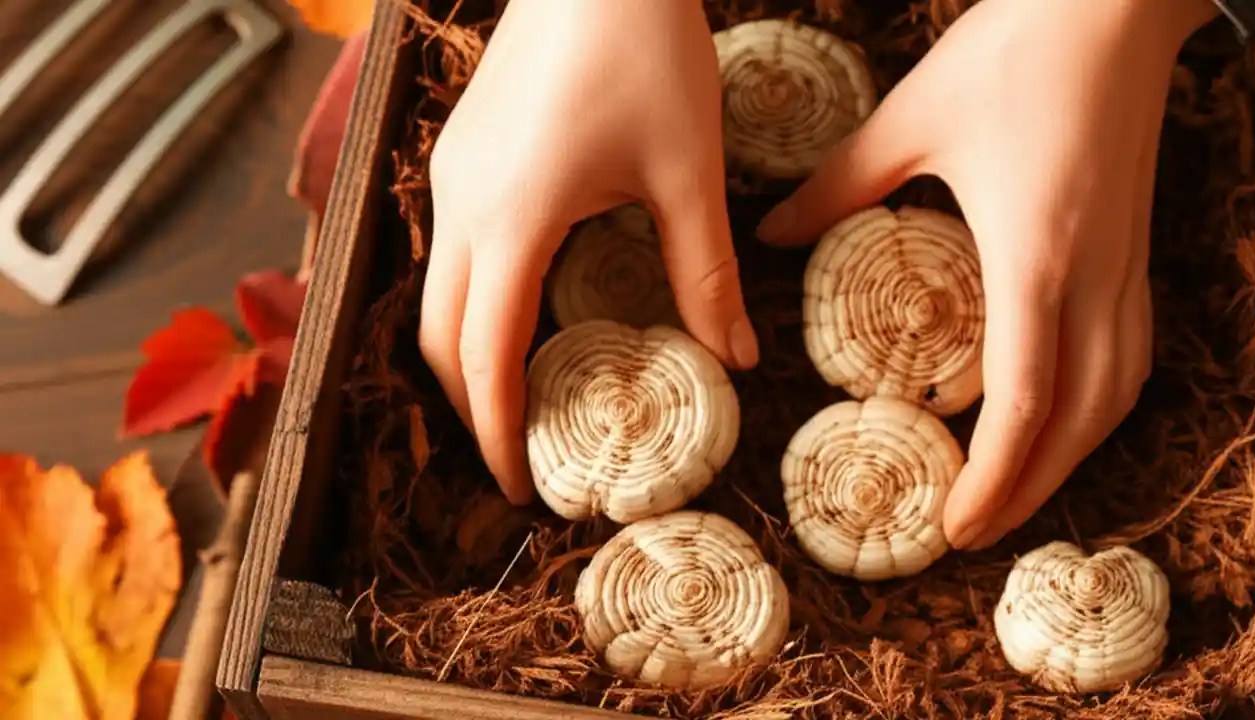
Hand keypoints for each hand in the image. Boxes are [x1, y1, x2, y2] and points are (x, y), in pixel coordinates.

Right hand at [419, 0, 757, 503]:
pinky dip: (472, 305)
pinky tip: (520, 312)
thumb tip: (737, 360)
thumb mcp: (686, 170)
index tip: (519, 490)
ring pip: (436, 296)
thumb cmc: (643, 50)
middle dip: (473, 409)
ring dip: (468, 358)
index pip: (487, 357)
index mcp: (512, 221)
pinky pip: (449, 252)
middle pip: (441, 340)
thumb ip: (704, 271)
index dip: (498, 433)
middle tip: (520, 455)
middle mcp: (462, 206)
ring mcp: (451, 175)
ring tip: (519, 399)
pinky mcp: (460, 153)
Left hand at [757, 0, 1219, 547]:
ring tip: (1013, 489)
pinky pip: (1128, 351)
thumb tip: (772, 235)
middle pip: (1078, 423)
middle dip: (1029, 491)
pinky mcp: (1136, 246)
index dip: (992, 479)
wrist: (1116, 0)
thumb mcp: (910, 119)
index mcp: (1033, 255)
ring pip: (1116, 395)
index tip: (953, 527)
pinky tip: (1056, 408)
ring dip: (1068, 455)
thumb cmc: (1014, 50)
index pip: (1024, 404)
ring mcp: (1126, 263)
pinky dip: (1092, 401)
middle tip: (972, 533)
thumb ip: (838, 188)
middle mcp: (1092, 275)